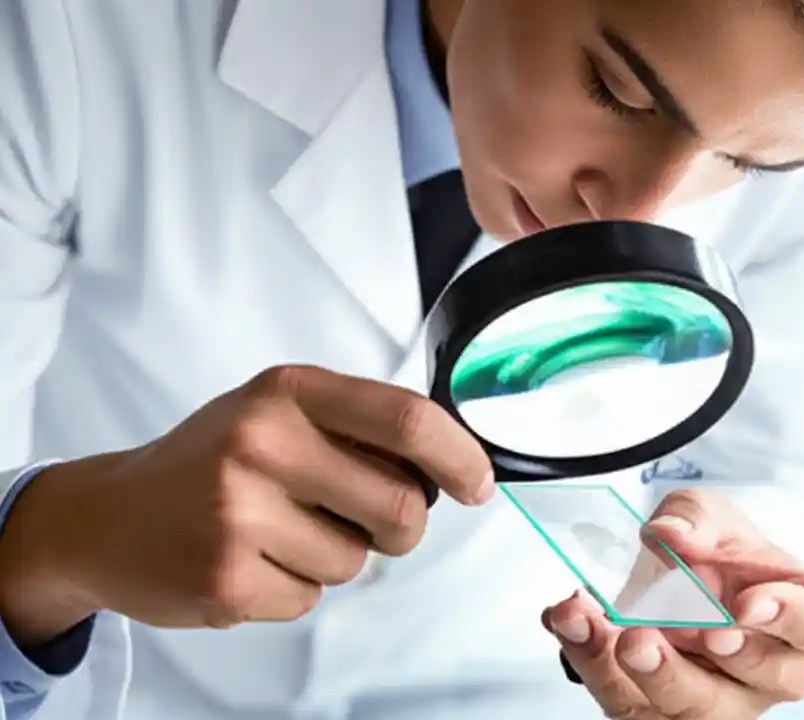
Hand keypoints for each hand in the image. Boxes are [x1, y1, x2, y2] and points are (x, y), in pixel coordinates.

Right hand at [0, 365, 492, 645]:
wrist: (105, 517)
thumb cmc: (210, 461)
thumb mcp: (276, 412)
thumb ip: (356, 426)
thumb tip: (450, 464)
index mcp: (286, 393)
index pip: (406, 419)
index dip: (459, 456)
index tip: (477, 483)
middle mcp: (261, 444)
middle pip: (400, 507)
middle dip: (403, 528)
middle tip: (372, 522)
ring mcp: (238, 515)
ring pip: (357, 560)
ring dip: (338, 556)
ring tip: (281, 532)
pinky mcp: (225, 580)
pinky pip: (312, 599)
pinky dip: (296, 588)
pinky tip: (251, 560)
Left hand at [542, 489, 803, 719]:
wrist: (684, 577)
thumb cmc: (721, 551)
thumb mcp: (709, 515)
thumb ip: (694, 520)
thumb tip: (668, 536)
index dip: (788, 616)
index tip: (748, 602)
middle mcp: (775, 670)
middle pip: (757, 678)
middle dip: (712, 652)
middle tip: (662, 627)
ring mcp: (725, 700)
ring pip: (694, 708)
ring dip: (648, 674)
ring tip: (609, 631)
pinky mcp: (666, 712)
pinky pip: (632, 706)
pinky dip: (594, 663)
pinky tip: (570, 624)